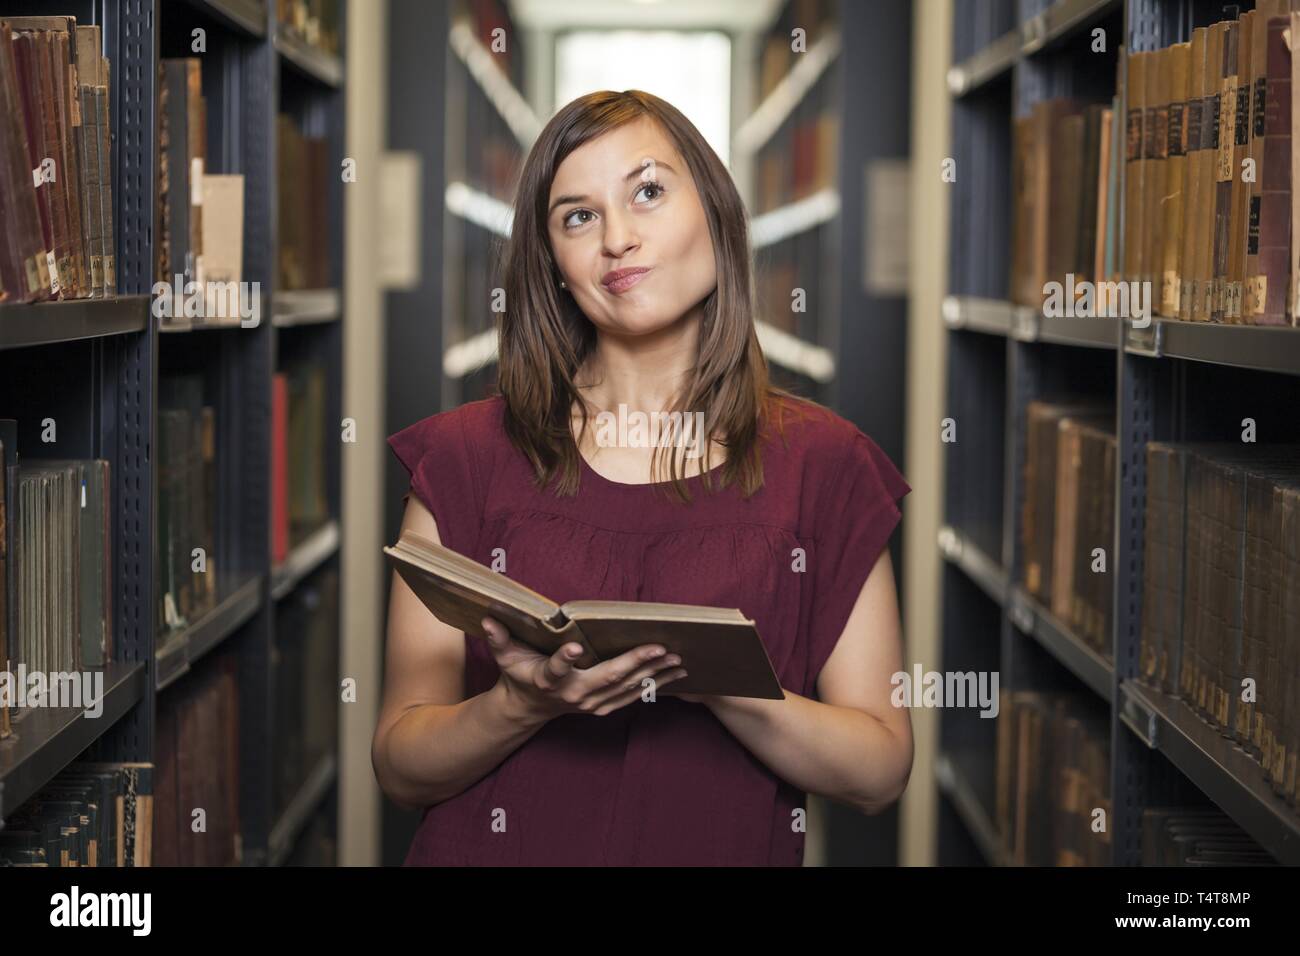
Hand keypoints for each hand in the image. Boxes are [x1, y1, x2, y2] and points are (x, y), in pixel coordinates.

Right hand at [480, 617, 688, 719]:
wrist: (527, 709)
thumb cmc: (519, 675)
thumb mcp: (505, 657)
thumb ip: (499, 638)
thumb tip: (487, 616)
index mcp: (548, 680)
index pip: (556, 670)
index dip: (563, 659)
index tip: (574, 646)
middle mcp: (573, 695)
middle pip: (607, 679)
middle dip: (635, 662)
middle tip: (660, 648)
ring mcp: (590, 704)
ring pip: (626, 689)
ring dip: (653, 674)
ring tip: (676, 659)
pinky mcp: (602, 707)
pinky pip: (632, 696)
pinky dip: (654, 685)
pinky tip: (673, 674)